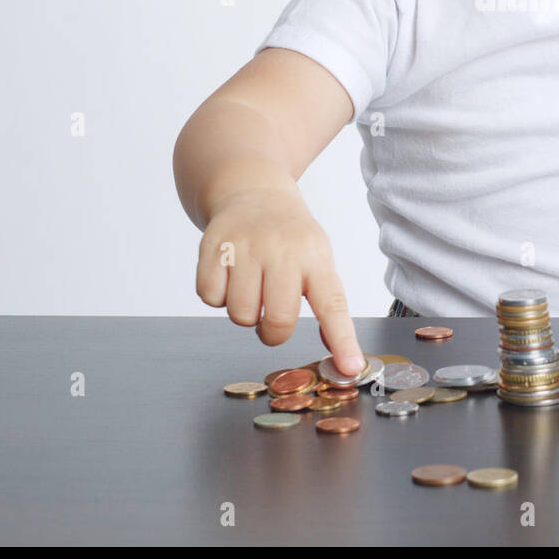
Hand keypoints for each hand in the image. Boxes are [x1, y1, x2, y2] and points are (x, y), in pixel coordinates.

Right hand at [195, 183, 363, 375]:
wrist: (253, 190)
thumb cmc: (290, 236)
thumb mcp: (317, 258)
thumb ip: (327, 303)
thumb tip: (341, 357)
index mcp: (315, 256)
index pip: (332, 303)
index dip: (341, 340)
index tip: (349, 368)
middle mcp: (282, 250)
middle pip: (278, 320)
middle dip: (273, 332)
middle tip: (272, 317)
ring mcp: (245, 246)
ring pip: (240, 315)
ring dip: (244, 312)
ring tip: (251, 285)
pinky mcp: (213, 246)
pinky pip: (210, 298)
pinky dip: (218, 296)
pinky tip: (229, 274)